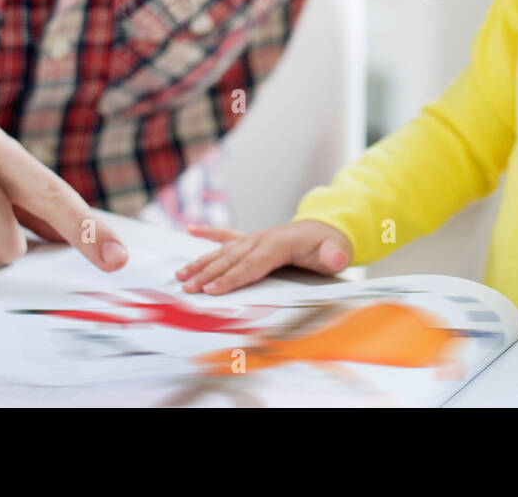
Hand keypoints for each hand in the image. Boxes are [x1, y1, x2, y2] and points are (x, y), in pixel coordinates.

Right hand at [175, 219, 352, 294]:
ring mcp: (255, 238)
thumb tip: (337, 258)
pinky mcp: (252, 239)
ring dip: (202, 262)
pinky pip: (227, 236)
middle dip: (208, 274)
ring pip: (224, 252)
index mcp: (278, 244)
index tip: (212, 289)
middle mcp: (261, 239)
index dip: (232, 278)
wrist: (327, 227)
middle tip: (188, 288)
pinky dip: (209, 233)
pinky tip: (191, 231)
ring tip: (181, 274)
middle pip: (231, 260)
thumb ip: (335, 255)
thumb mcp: (337, 250)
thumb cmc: (328, 244)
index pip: (251, 265)